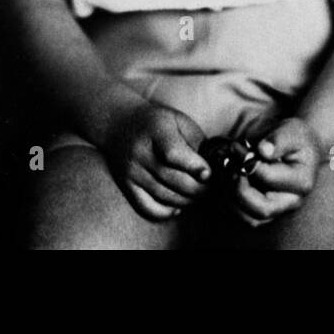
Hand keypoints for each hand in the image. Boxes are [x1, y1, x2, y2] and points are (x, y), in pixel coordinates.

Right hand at [102, 102, 210, 220]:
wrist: (120, 123)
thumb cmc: (157, 122)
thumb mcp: (179, 121)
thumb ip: (196, 142)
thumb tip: (213, 167)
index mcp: (156, 130)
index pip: (173, 154)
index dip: (194, 167)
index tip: (208, 174)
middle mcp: (140, 152)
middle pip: (172, 179)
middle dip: (198, 189)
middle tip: (211, 189)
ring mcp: (131, 171)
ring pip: (163, 196)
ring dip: (186, 201)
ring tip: (198, 196)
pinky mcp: (126, 185)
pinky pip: (147, 207)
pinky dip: (166, 212)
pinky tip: (177, 205)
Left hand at [229, 117, 321, 226]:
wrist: (296, 146)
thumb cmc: (294, 138)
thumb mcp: (291, 130)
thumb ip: (279, 139)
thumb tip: (263, 150)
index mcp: (302, 182)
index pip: (269, 179)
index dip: (248, 163)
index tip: (235, 148)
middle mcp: (291, 201)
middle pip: (262, 209)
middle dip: (238, 188)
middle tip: (228, 165)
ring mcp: (277, 208)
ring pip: (248, 217)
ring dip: (230, 195)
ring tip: (225, 171)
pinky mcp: (263, 209)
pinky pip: (242, 214)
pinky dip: (228, 199)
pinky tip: (225, 177)